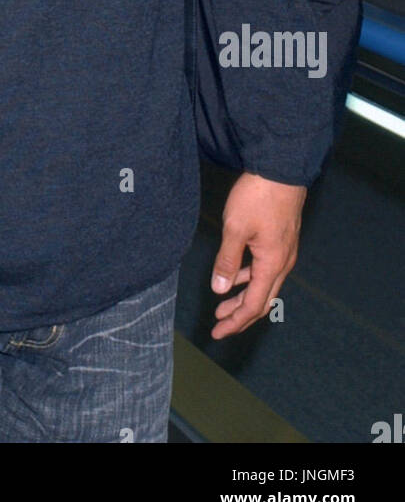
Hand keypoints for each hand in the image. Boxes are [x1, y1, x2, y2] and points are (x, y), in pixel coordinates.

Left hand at [209, 173, 305, 338]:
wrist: (281, 168)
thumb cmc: (258, 196)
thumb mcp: (235, 228)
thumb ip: (227, 261)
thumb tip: (219, 289)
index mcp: (273, 264)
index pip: (254, 305)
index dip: (236, 322)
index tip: (218, 332)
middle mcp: (283, 262)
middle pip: (263, 301)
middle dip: (240, 316)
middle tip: (219, 327)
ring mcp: (285, 251)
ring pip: (265, 285)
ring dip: (244, 297)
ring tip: (223, 306)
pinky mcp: (281, 240)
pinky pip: (266, 269)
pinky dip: (251, 279)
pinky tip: (238, 277)